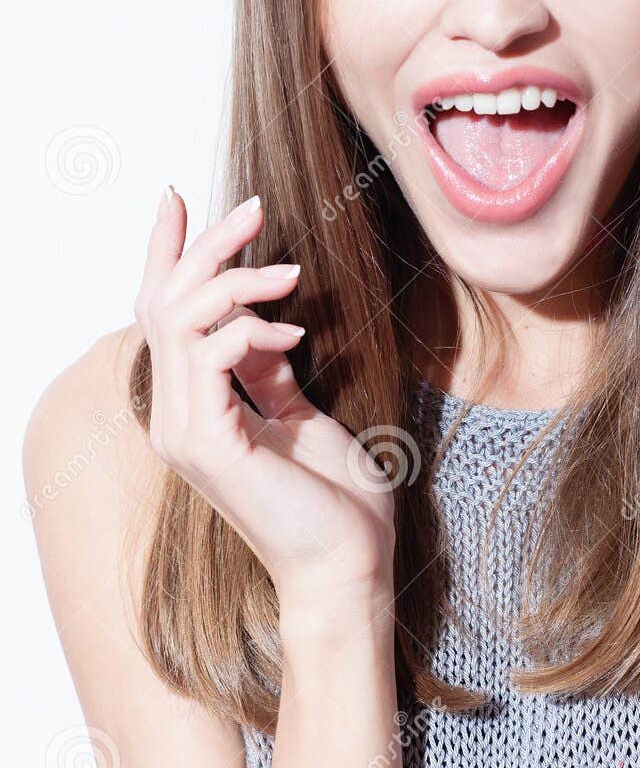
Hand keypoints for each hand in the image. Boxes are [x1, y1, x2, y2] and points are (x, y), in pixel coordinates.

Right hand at [133, 188, 397, 618]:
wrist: (349, 567)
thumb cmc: (335, 503)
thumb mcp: (302, 418)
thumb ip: (269, 373)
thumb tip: (259, 327)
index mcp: (193, 410)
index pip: (163, 316)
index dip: (167, 255)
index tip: (179, 200)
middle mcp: (175, 419)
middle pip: (163, 306)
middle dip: (205, 247)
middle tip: (255, 209)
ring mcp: (184, 433)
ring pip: (178, 321)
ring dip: (233, 279)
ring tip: (288, 271)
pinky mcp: (209, 444)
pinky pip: (209, 356)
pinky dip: (249, 328)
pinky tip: (293, 330)